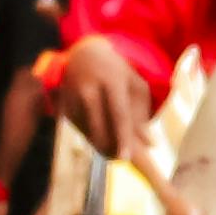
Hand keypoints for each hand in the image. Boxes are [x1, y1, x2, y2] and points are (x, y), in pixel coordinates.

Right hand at [56, 43, 150, 168]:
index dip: (122, 137)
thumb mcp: (135, 86)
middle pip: (99, 128)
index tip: (126, 159)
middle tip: (122, 159)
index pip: (118, 114)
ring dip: (102, 145)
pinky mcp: (63, 107)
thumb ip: (143, 115)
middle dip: (111, 148)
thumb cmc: (117, 73)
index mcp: (111, 81)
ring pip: (88, 133)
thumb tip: (151, 144)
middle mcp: (88, 89)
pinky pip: (80, 130)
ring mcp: (72, 98)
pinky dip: (92, 137)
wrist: (83, 55)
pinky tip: (100, 130)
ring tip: (113, 145)